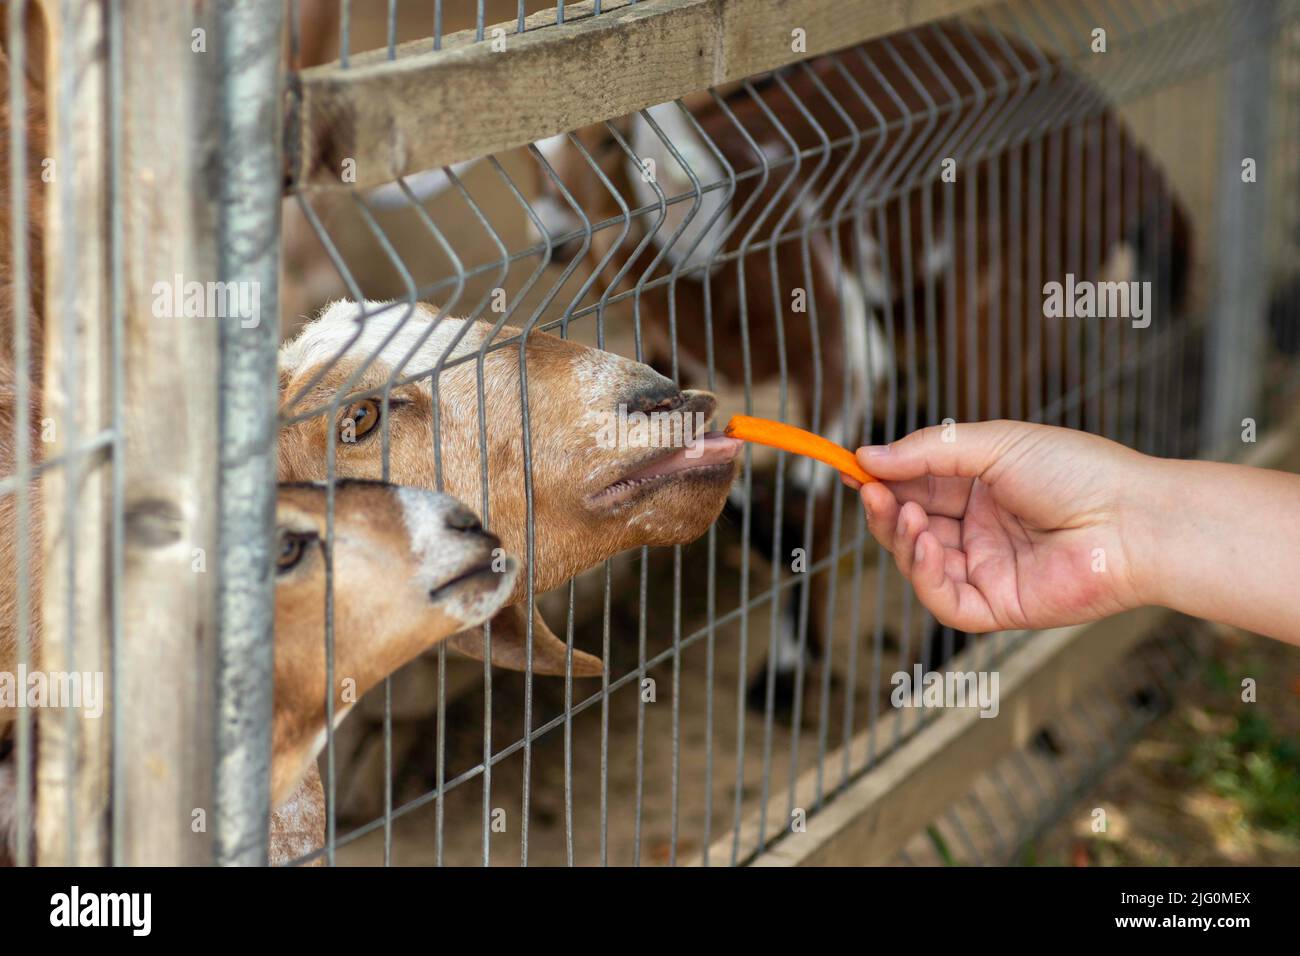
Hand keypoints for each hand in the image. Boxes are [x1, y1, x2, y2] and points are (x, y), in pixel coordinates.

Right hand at [845, 420, 1150, 633]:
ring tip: (905, 513)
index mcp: (981, 487)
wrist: (1133, 520)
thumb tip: (864, 457)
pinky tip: (925, 544)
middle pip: (909, 525)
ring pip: (918, 563)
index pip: (916, 485)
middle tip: (868, 490)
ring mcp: (987, 569)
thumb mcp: (994, 445)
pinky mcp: (998, 605)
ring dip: (901, 538)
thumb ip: (928, 452)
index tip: (851, 468)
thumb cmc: (1077, 472)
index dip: (882, 479)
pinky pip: (944, 599)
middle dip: (884, 509)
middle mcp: (980, 530)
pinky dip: (924, 574)